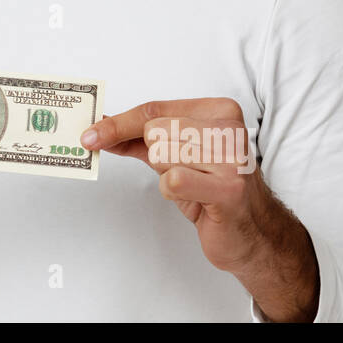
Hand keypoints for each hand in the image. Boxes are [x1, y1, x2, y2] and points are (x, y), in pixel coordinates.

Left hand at [81, 97, 318, 318]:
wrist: (251, 232)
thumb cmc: (213, 189)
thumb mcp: (176, 155)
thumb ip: (139, 139)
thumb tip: (100, 130)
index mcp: (219, 111)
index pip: (154, 110)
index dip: (117, 124)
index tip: (91, 134)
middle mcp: (229, 129)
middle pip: (155, 131)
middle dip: (156, 155)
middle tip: (182, 171)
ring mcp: (232, 158)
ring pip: (162, 154)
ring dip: (168, 175)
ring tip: (195, 184)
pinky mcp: (229, 189)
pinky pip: (173, 181)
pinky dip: (174, 192)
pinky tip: (197, 198)